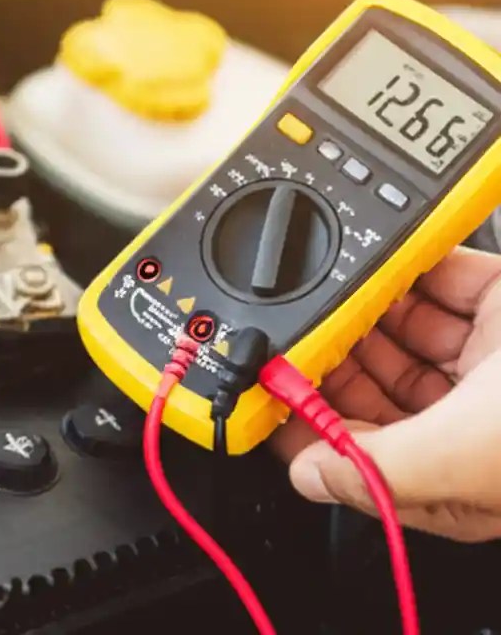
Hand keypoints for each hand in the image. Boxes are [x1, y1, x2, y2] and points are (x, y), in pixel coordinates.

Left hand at [271, 247, 500, 541]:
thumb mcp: (468, 457)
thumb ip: (380, 471)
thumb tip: (310, 476)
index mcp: (456, 479)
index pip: (357, 459)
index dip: (305, 425)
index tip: (263, 391)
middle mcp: (471, 424)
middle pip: (372, 391)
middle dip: (329, 359)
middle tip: (286, 328)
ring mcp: (494, 365)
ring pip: (402, 334)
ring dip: (361, 311)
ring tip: (322, 291)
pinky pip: (446, 285)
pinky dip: (413, 272)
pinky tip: (382, 262)